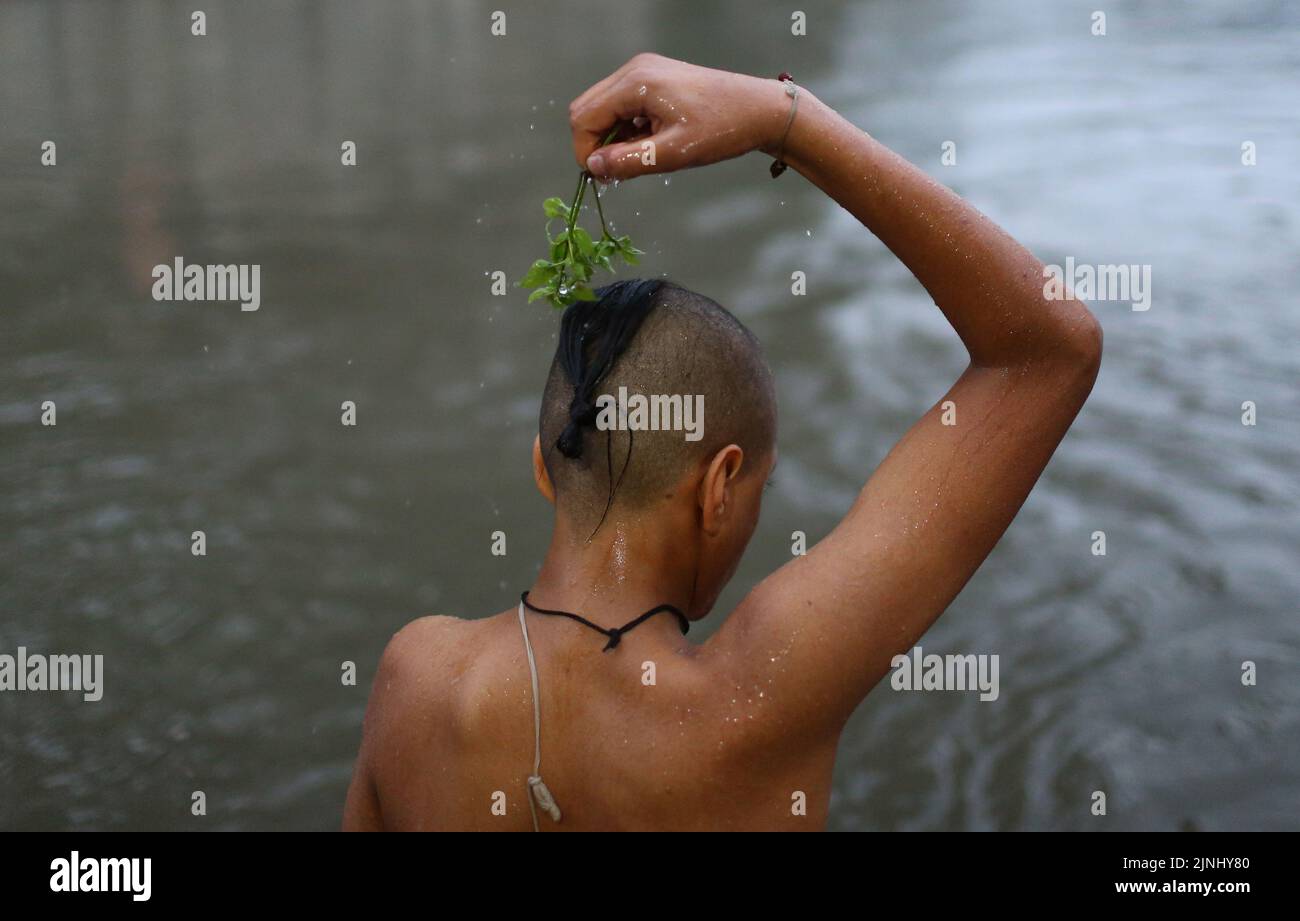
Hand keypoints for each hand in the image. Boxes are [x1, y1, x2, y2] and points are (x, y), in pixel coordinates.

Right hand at [569, 53, 790, 181]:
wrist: (759, 109)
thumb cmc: (722, 130)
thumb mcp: (673, 153)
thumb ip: (629, 161)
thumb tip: (593, 167)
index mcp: (636, 82)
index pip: (584, 117)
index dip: (585, 152)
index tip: (603, 179)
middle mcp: (634, 70)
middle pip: (587, 109)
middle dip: (595, 144)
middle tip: (618, 173)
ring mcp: (644, 71)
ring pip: (603, 109)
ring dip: (612, 139)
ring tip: (640, 161)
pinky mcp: (654, 79)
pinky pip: (623, 106)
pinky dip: (626, 129)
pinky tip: (648, 146)